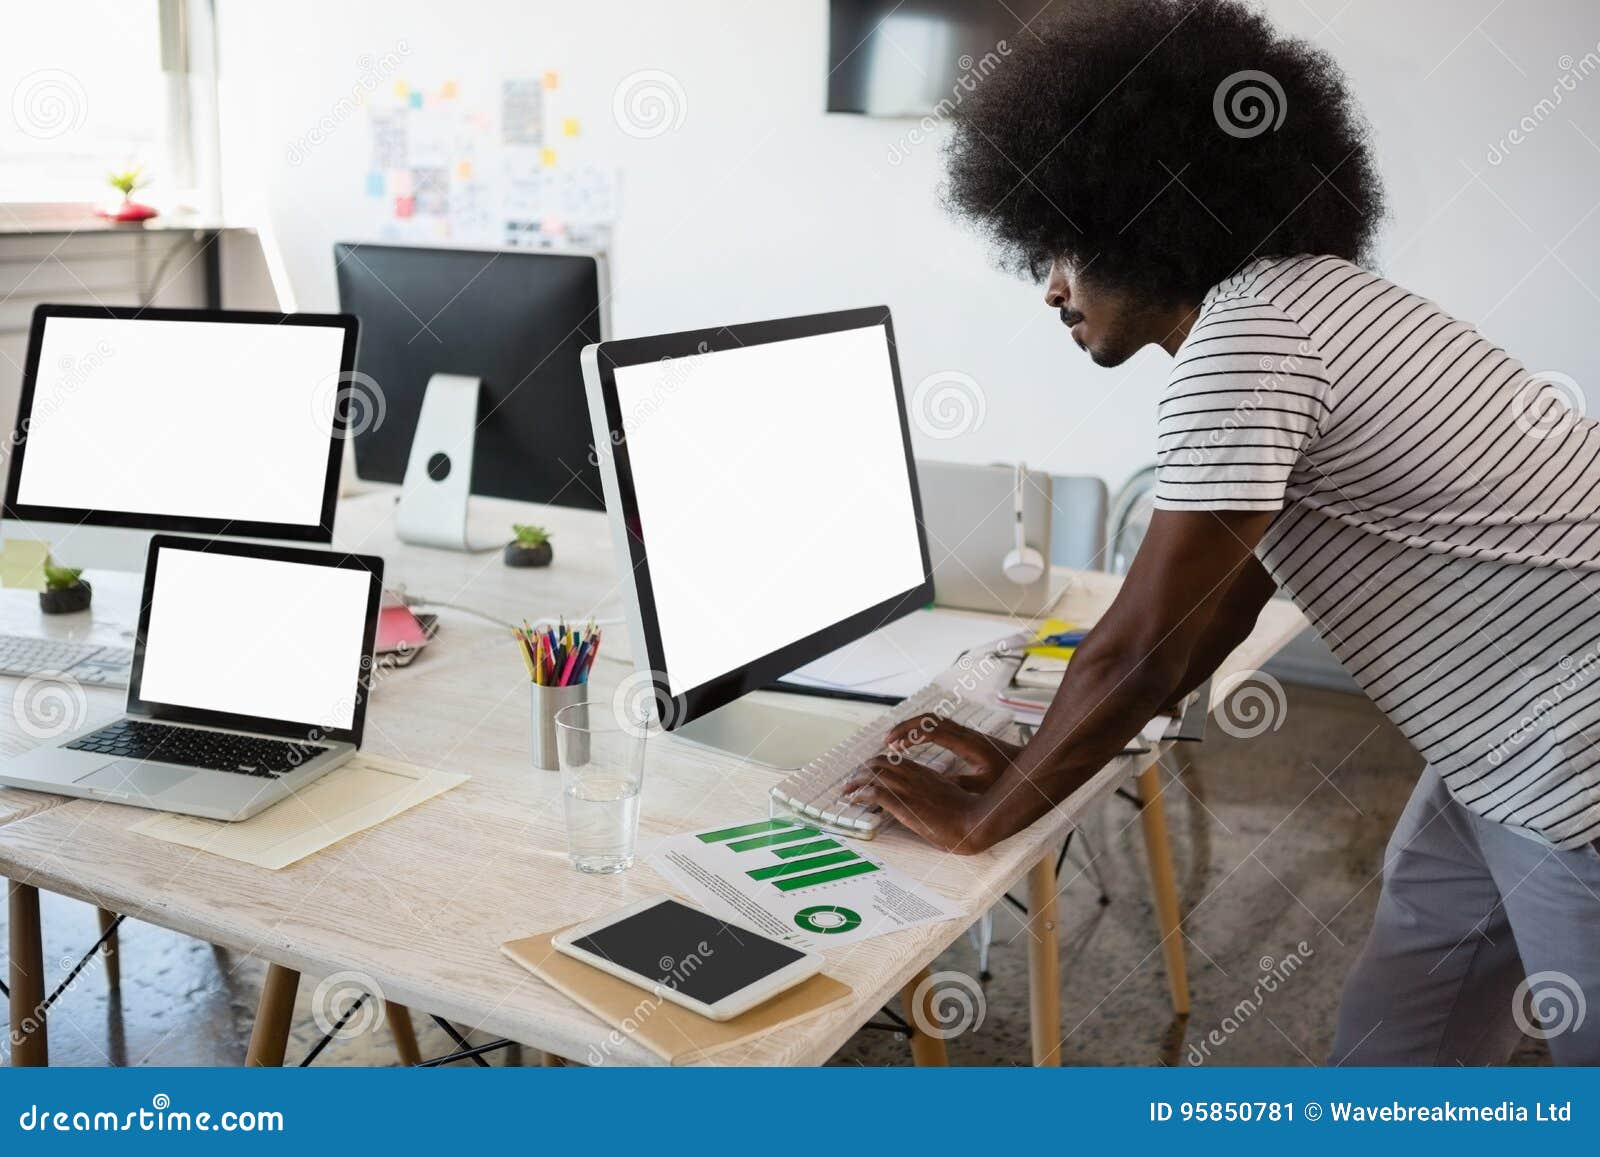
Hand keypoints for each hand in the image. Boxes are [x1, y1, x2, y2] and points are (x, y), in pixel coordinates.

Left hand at [842, 755, 996, 852]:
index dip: (876, 766)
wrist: (974, 822)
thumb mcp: (949, 794)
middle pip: (878, 763)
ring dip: (856, 782)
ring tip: (847, 790)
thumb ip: (933, 790)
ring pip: (873, 775)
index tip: (867, 774)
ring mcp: (908, 789)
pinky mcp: (904, 804)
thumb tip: (924, 797)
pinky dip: (861, 794)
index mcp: (924, 773)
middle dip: (861, 772)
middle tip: (852, 782)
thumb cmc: (966, 813)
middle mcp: (913, 776)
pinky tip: (855, 800)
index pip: (893, 761)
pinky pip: (875, 793)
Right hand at [883, 715, 1021, 791]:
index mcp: (967, 743)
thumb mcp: (986, 786)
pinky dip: (922, 732)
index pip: (932, 729)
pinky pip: (939, 727)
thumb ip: (962, 785)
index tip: (894, 745)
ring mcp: (965, 734)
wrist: (1030, 766)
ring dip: (913, 728)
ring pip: (933, 721)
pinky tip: (915, 743)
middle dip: (905, 727)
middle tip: (887, 741)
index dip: (910, 734)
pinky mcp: (967, 738)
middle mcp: (964, 734)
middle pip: (929, 719)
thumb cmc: (1011, 777)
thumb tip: (936, 786)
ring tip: (896, 741)